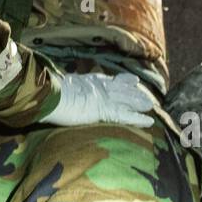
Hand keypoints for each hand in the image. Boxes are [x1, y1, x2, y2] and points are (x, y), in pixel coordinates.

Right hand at [41, 71, 156, 127]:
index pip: (109, 80)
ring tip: (152, 106)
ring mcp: (104, 98)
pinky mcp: (106, 111)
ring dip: (140, 103)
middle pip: (122, 89)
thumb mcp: (58, 87)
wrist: (51, 96)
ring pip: (128, 100)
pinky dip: (139, 118)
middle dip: (136, 92)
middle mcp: (99, 86)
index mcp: (88, 80)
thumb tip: (55, 88)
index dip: (123, 80)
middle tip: (147, 95)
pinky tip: (150, 122)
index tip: (132, 80)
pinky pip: (126, 115)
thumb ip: (64, 88)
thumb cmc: (50, 94)